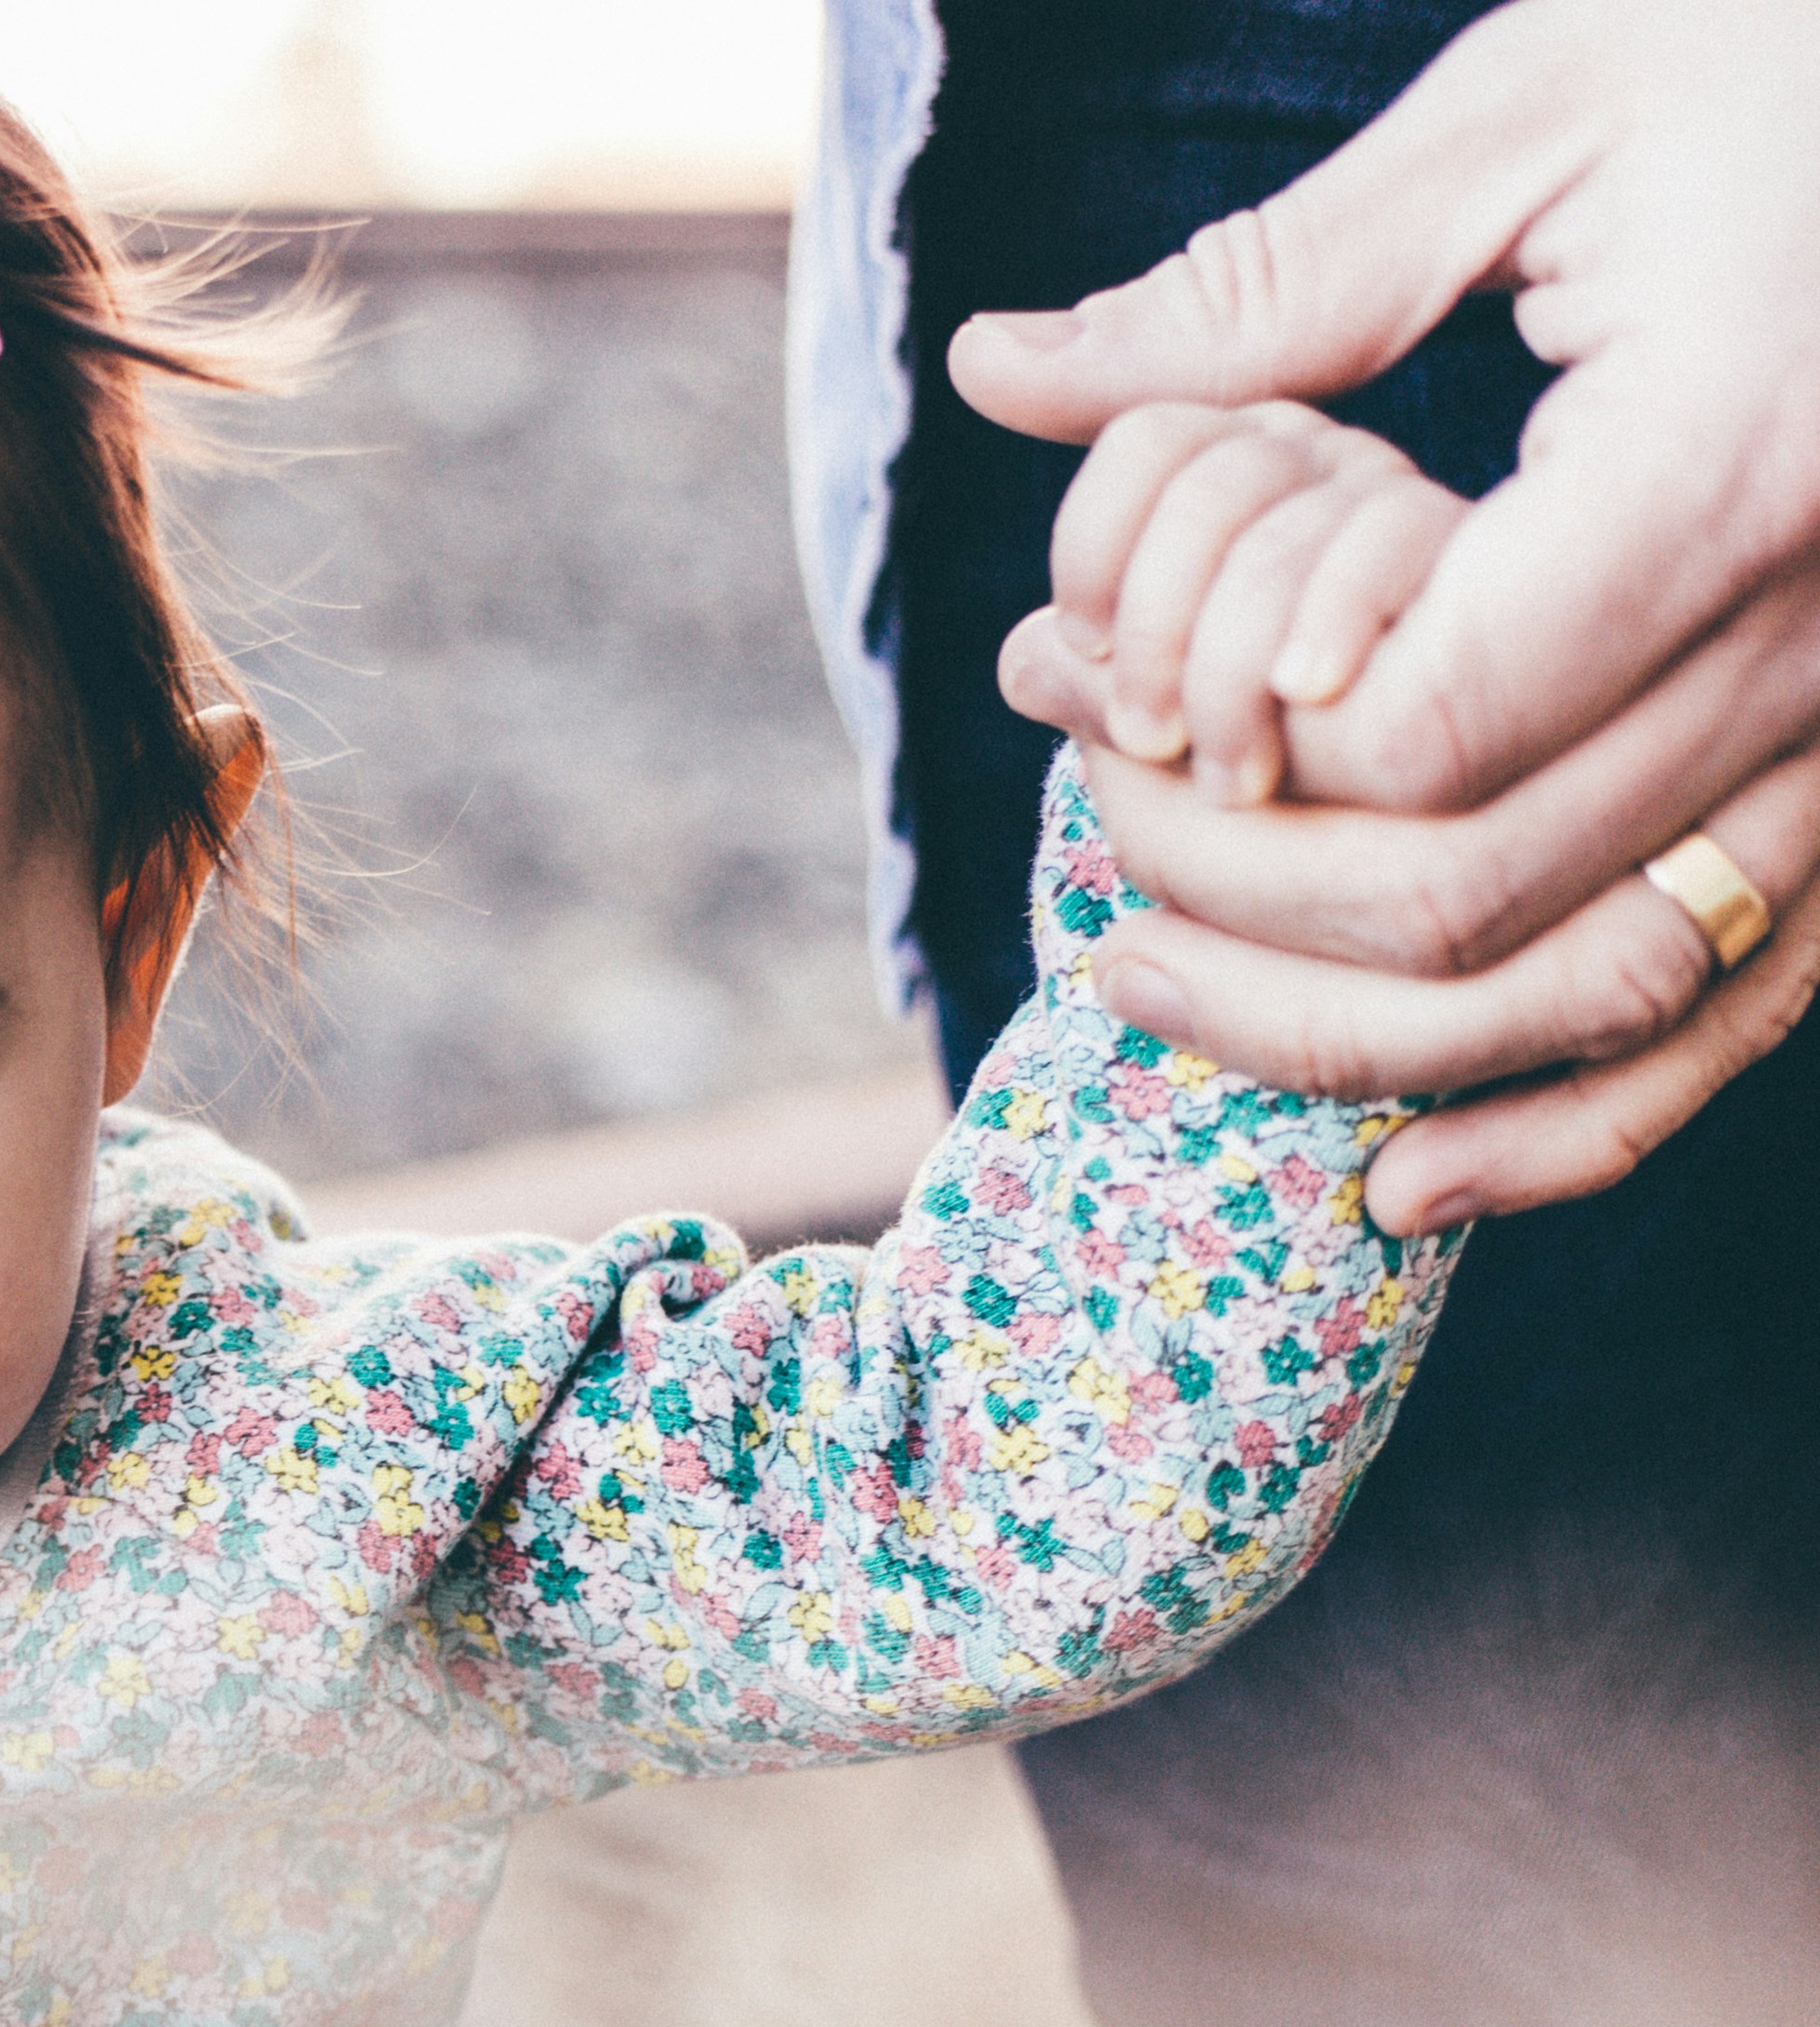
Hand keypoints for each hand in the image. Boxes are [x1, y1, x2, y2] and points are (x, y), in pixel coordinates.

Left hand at [935, 0, 1819, 1213]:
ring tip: (1146, 984)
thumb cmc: (1793, 52)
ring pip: (1584, 998)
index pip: (1409, 736)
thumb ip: (1268, 280)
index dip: (1219, 760)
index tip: (1091, 695)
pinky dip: (1567, 1132)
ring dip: (1337, 1038)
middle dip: (1226, 895)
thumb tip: (1009, 371)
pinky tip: (1399, 1189)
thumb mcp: (1543, 99)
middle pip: (1464, 898)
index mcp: (1732, 468)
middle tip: (1079, 836)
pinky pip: (1735, 1021)